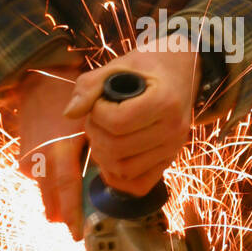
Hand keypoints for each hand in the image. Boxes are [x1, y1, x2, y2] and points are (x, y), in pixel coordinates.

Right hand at [17, 65, 84, 238]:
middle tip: (79, 229)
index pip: (66, 190)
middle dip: (65, 215)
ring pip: (45, 192)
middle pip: (52, 198)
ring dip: (58, 202)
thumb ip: (98, 150)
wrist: (38, 82)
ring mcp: (28, 160)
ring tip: (71, 214)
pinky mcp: (24, 159)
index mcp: (58, 149)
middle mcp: (39, 158)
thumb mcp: (90, 122)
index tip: (78, 234)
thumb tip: (110, 178)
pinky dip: (51, 187)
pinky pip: (39, 180)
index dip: (72, 214)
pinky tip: (62, 189)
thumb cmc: (72, 100)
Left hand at [63, 45, 200, 196]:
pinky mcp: (168, 161)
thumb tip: (69, 114)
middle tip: (96, 116)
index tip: (99, 101)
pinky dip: (118, 176)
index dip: (97, 113)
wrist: (183, 70)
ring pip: (124, 170)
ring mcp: (173, 149)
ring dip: (102, 154)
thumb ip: (90, 86)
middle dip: (95, 132)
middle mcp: (173, 130)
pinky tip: (111, 155)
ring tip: (103, 133)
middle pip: (117, 149)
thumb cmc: (148, 65)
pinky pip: (138, 185)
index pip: (118, 122)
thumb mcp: (118, 65)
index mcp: (165, 102)